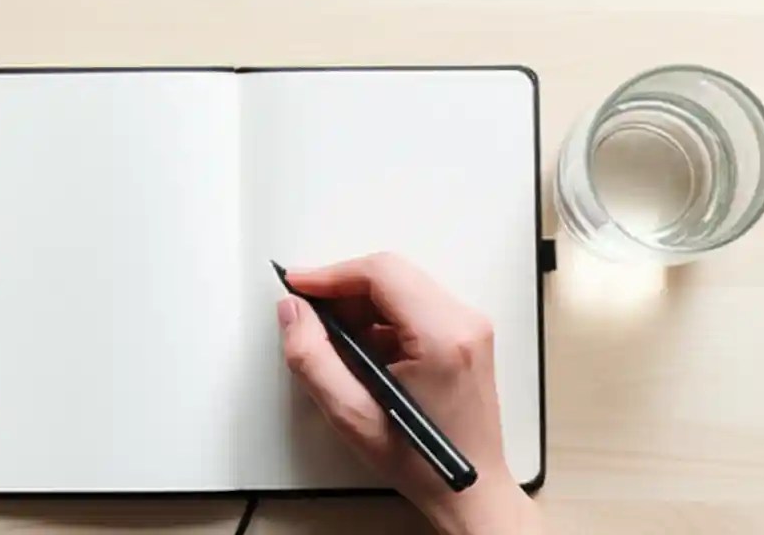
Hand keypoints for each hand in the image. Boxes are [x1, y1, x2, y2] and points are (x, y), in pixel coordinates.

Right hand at [277, 253, 541, 534]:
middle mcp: (464, 323)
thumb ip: (313, 358)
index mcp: (442, 337)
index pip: (381, 273)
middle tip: (310, 313)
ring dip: (361, 304)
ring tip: (334, 340)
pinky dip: (380, 317)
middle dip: (343, 288)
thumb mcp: (352, 415)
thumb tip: (294, 313)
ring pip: (401, 286)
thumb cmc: (422, 462)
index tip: (299, 286)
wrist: (469, 490)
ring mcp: (469, 327)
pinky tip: (362, 350)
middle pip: (392, 274)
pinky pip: (414, 304)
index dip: (332, 274)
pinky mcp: (466, 335)